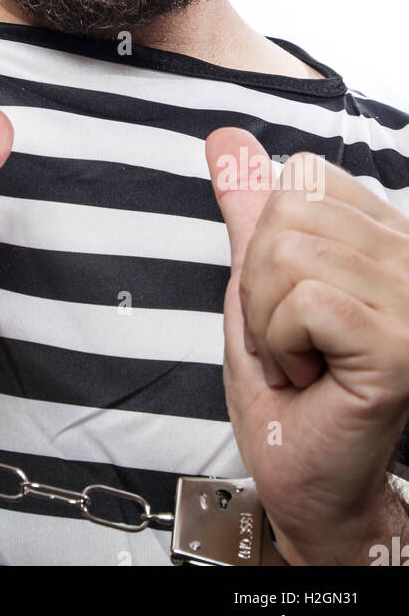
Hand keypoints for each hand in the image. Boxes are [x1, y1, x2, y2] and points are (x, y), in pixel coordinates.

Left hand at [205, 127, 408, 564]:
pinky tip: (312, 380)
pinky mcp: (402, 344)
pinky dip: (281, 346)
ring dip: (268, 321)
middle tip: (291, 341)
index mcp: (389, 234)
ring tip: (301, 361)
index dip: (269, 241)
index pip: (304, 177)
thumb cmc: (287, 388)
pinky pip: (301, 302)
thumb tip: (225, 136)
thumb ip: (248, 207)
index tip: (291, 306)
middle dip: (260, 284)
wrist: (305, 479)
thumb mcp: (258, 282)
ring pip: (289, 255)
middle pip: (289, 212)